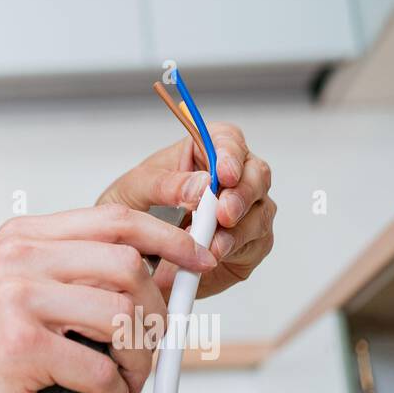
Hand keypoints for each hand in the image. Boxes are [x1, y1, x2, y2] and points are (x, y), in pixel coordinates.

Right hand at [0, 205, 217, 392]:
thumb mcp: (12, 294)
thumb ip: (67, 275)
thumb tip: (146, 275)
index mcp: (21, 238)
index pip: (114, 218)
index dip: (167, 237)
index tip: (196, 258)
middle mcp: (19, 258)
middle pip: (128, 264)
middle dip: (155, 313)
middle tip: (150, 348)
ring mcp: (18, 299)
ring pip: (124, 314)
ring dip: (139, 359)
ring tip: (123, 381)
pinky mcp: (22, 346)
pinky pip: (100, 369)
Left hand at [96, 121, 275, 298]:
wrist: (133, 248)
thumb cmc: (136, 207)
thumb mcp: (138, 189)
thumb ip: (167, 184)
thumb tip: (200, 184)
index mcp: (203, 151)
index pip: (228, 140)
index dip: (231, 154)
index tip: (224, 174)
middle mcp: (231, 177)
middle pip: (256, 175)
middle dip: (241, 195)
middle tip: (223, 213)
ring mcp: (245, 209)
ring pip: (260, 212)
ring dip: (237, 228)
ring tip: (209, 241)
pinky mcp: (248, 241)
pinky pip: (254, 243)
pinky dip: (234, 249)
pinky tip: (213, 253)